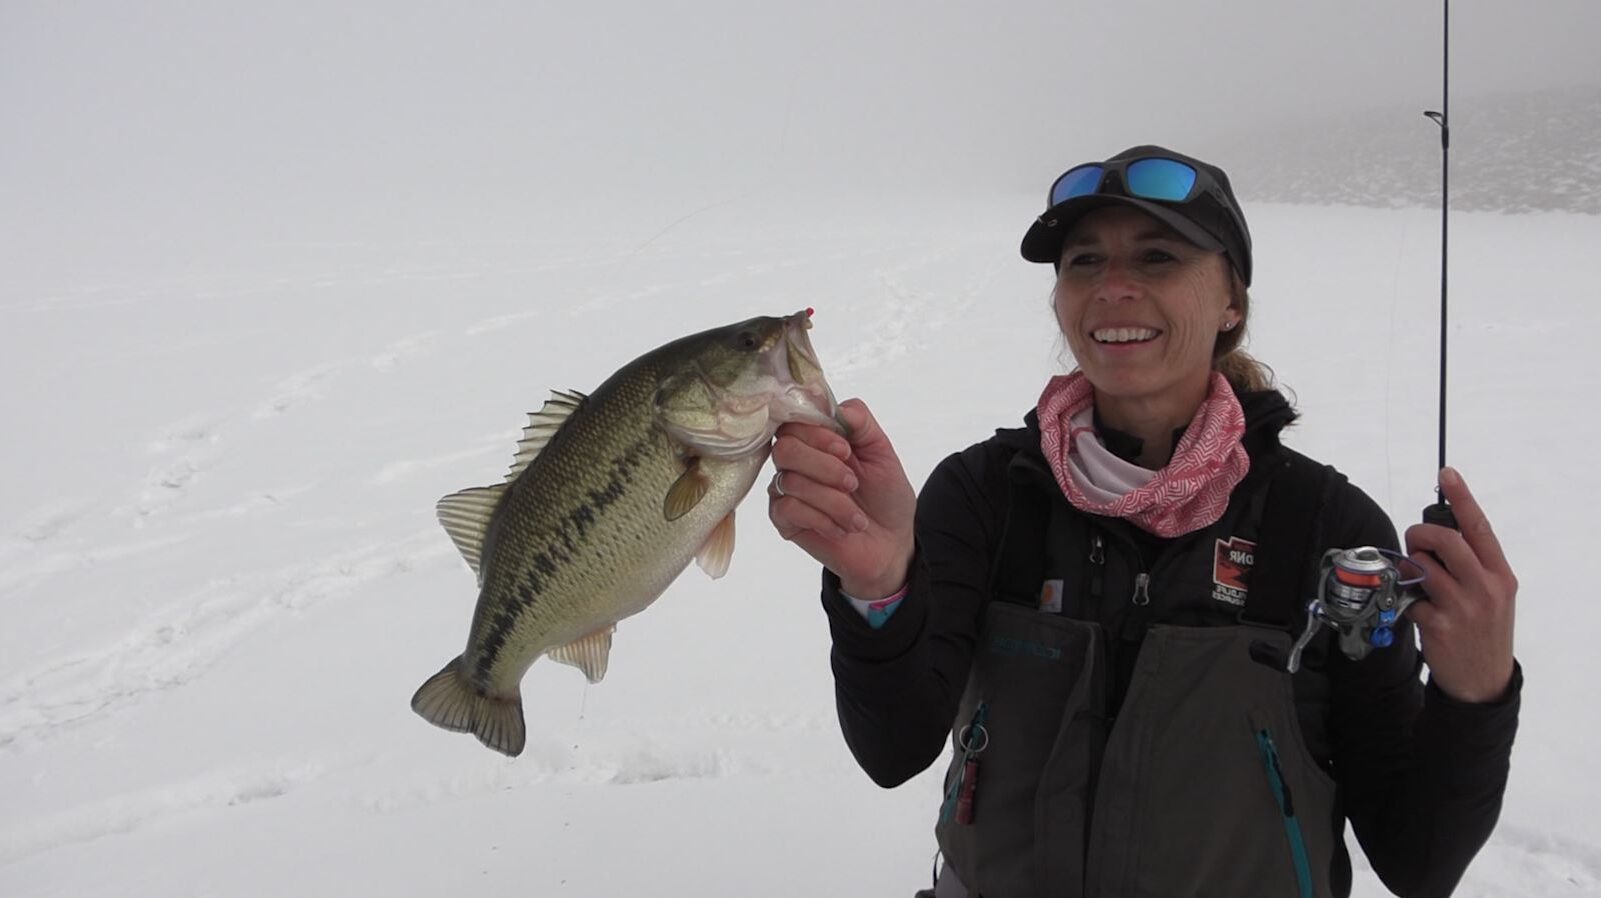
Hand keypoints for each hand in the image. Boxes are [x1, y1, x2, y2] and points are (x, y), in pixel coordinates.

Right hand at [766, 399, 915, 598]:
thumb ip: (860, 422)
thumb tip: (835, 407)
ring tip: (857, 517)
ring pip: (790, 481)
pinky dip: (822, 518)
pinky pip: (788, 509)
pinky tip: (840, 529)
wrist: (890, 544)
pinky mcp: (783, 520)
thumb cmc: (885, 496)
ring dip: (833, 500)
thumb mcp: (882, 451)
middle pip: (784, 448)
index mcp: (817, 439)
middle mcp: (797, 461)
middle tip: (852, 483)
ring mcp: (786, 490)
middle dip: (823, 466)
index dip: (817, 433)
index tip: (846, 450)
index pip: (795, 420)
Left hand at [1404, 467, 1517, 702]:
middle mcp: (1485, 588)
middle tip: (1415, 543)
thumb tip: (1439, 535)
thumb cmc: (1484, 631)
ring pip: (1421, 566)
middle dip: (1420, 534)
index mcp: (1500, 575)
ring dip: (1409, 567)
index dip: (1462, 497)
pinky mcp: (1438, 625)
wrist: (1484, 682)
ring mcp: (1462, 607)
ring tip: (1416, 580)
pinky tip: (1416, 610)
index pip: (1480, 528)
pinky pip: (1409, 597)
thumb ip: (1473, 566)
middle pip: (1445, 540)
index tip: (1447, 473)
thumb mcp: (1494, 596)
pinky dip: (1405, 599)